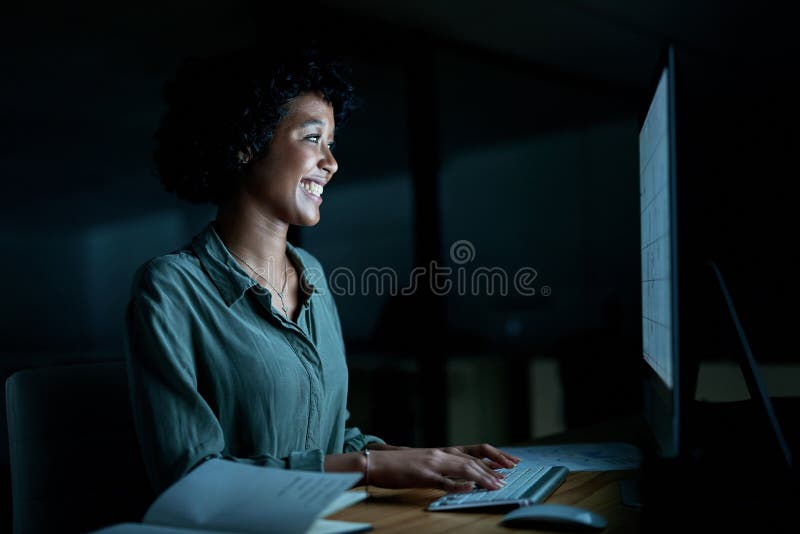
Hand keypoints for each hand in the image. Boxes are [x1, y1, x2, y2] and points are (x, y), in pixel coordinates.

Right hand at [367, 444, 519, 492]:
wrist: (376, 461)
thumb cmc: (400, 464)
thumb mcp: (426, 462)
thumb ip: (445, 466)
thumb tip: (465, 476)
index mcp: (443, 451)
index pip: (475, 450)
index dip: (495, 455)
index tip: (511, 461)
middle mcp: (441, 454)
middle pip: (473, 460)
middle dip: (493, 469)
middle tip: (508, 477)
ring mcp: (432, 464)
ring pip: (463, 469)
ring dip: (482, 477)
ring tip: (496, 485)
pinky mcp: (422, 476)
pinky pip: (443, 481)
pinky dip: (458, 485)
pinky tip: (469, 488)